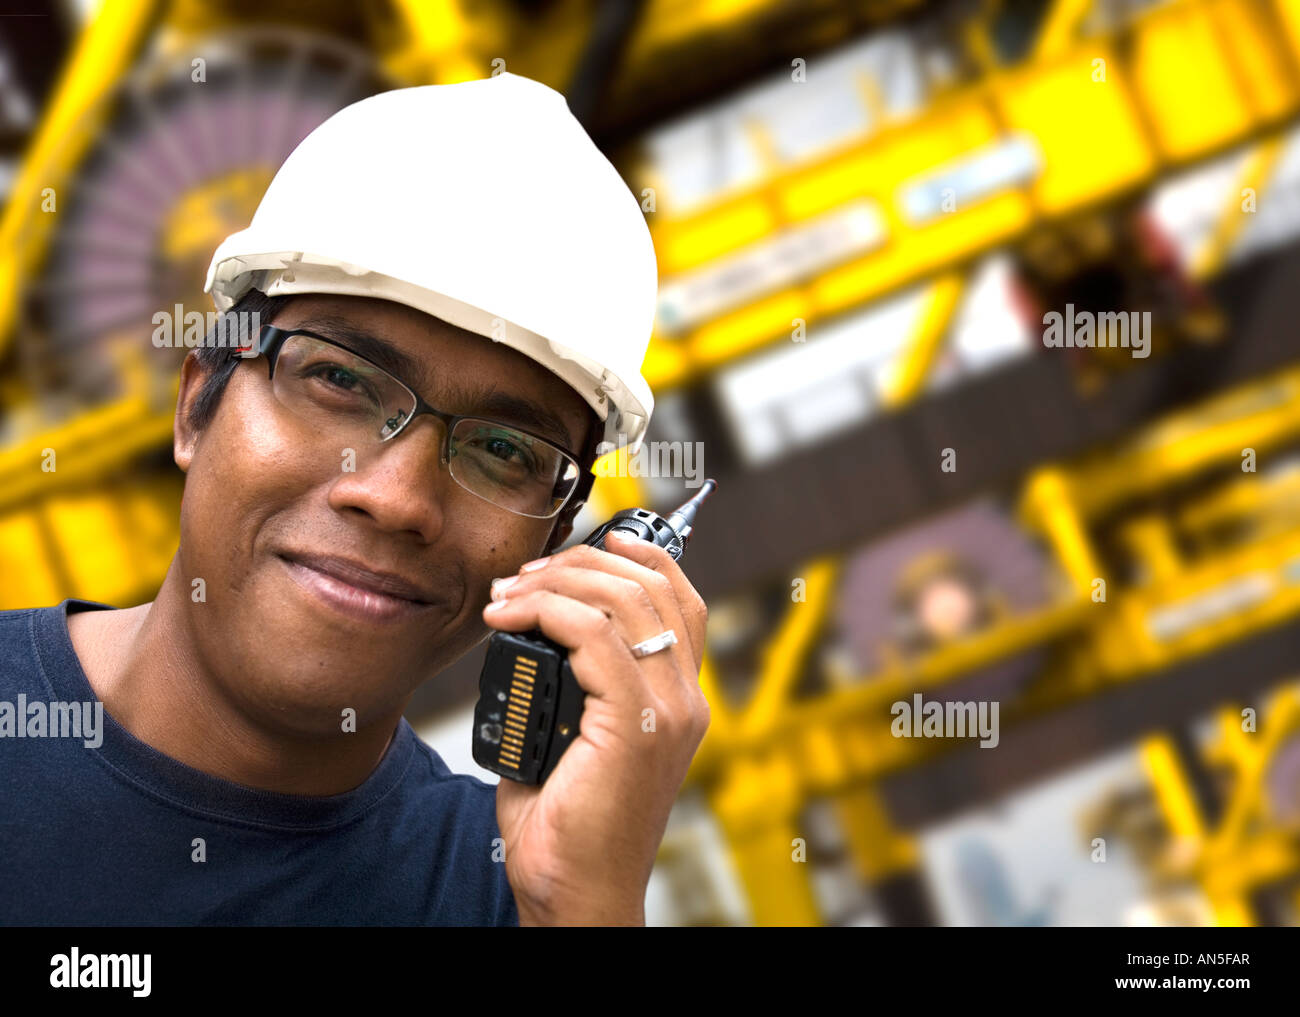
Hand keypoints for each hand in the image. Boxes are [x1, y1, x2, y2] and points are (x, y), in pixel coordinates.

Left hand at [482, 531, 709, 924]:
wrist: (575, 896)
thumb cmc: (568, 824)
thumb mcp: (577, 736)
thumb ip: (574, 681)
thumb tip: (532, 626)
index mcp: (680, 698)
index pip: (680, 596)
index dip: (638, 554)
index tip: (583, 546)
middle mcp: (686, 699)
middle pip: (651, 585)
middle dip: (582, 560)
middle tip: (525, 574)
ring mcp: (668, 712)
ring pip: (623, 601)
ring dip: (556, 582)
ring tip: (506, 595)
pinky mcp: (635, 728)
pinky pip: (593, 637)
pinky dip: (545, 613)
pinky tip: (507, 618)